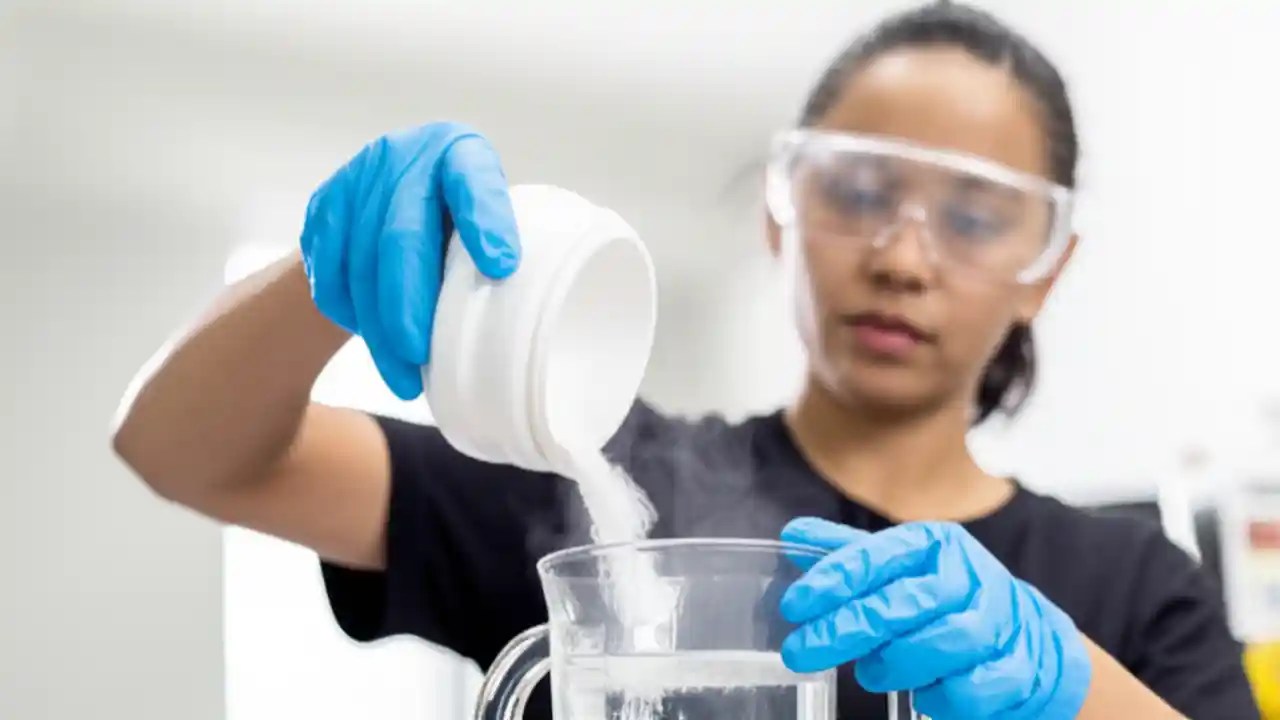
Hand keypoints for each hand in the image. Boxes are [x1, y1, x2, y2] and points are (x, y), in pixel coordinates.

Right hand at [300, 122, 520, 398]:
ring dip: (377, 328)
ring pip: (359, 261)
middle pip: (403, 234)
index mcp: (461, 153)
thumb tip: (524, 316)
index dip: (486, 221)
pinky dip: (347, 312)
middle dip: (408, 302)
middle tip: (418, 353)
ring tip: (401, 376)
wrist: (395, 189)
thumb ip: (501, 245)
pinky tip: (368, 339)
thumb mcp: (490, 216)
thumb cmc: (460, 215)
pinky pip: (326, 270)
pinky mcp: (324, 208)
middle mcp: (406, 157)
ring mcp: (358, 179)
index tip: (503, 267)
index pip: (473, 182)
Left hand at [779, 517, 1091, 719]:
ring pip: (942, 642)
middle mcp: (969, 576)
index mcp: (935, 544)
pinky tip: (923, 693)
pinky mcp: (1017, 668)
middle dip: (847, 629)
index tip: (794, 605)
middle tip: (802, 650)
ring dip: (895, 663)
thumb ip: (850, 554)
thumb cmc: (948, 600)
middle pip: (904, 602)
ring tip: (869, 673)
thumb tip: (793, 534)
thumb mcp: (901, 568)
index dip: (834, 579)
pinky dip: (939, 696)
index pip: (879, 554)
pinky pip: (970, 687)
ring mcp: (999, 622)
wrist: (1029, 638)